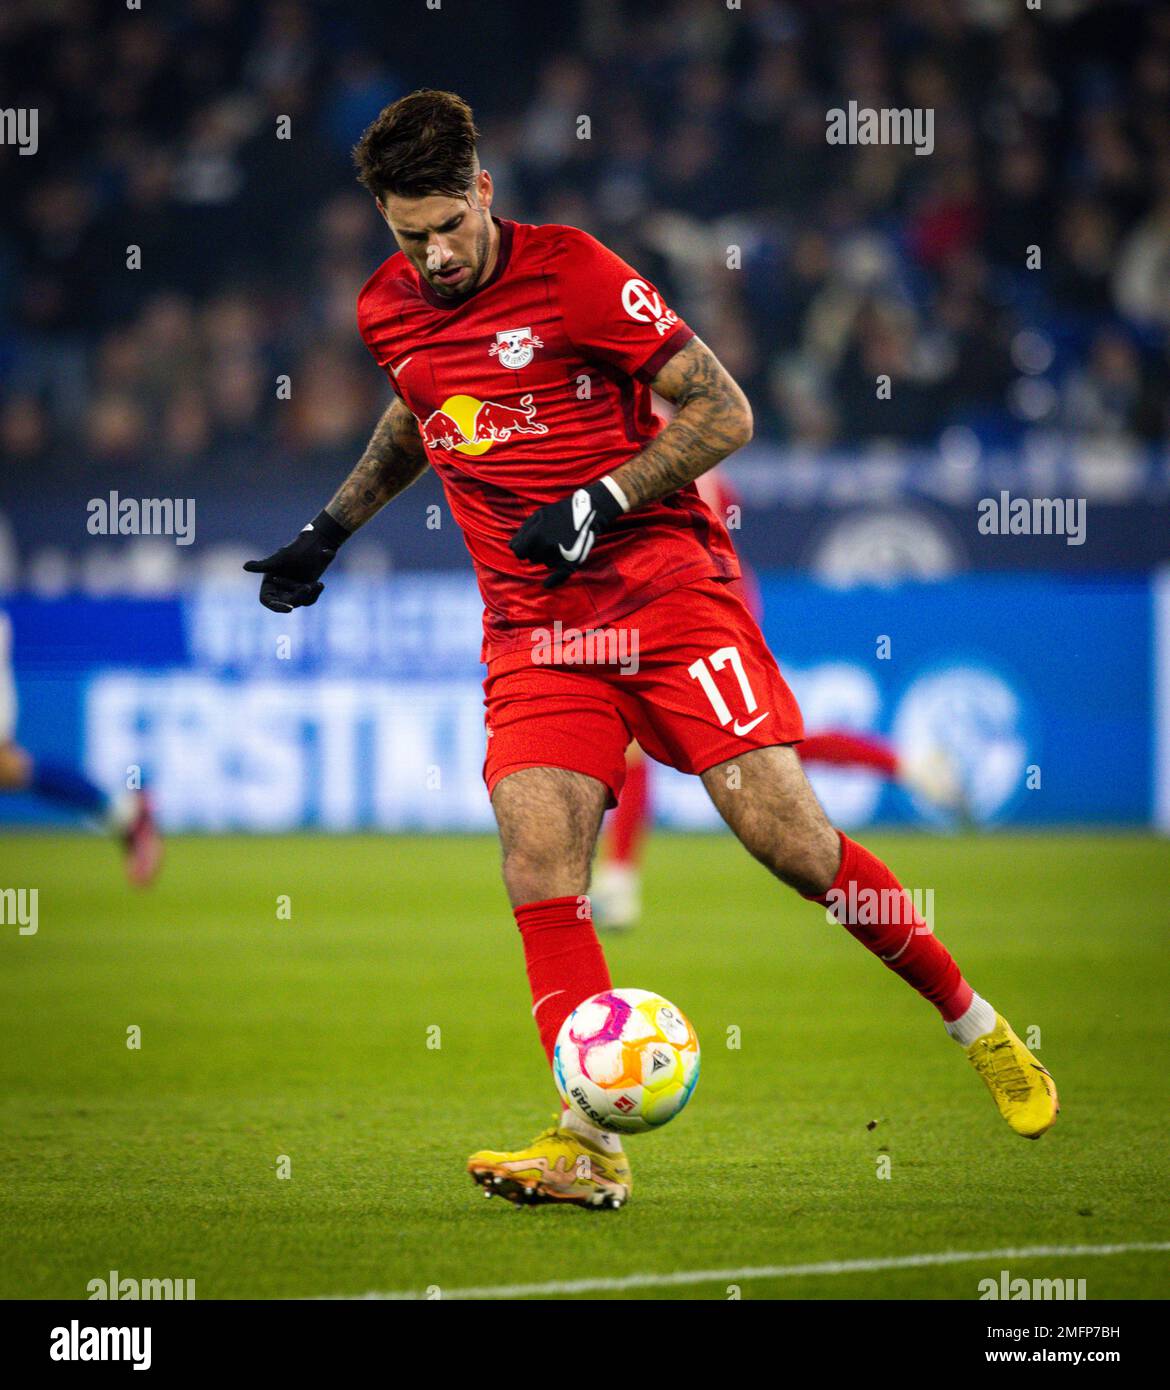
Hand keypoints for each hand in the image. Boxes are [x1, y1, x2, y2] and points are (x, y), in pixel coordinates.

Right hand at [244, 510, 349, 611]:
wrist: (316, 543)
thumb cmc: (296, 548)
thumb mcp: (280, 558)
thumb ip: (264, 565)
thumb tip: (245, 567)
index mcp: (269, 580)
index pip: (267, 600)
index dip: (276, 606)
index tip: (289, 608)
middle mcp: (279, 587)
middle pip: (285, 602)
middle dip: (297, 597)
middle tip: (308, 587)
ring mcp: (292, 589)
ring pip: (299, 602)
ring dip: (308, 595)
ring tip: (317, 583)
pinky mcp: (305, 589)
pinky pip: (310, 599)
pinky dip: (315, 593)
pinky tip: (320, 584)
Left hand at [509, 478, 627, 588]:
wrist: (588, 512)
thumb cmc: (560, 513)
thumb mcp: (538, 515)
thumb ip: (522, 531)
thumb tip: (510, 547)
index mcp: (536, 535)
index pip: (518, 551)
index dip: (522, 548)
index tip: (527, 545)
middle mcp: (546, 547)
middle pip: (531, 558)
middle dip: (536, 551)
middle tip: (548, 539)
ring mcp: (559, 556)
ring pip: (545, 563)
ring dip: (548, 557)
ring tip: (559, 543)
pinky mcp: (571, 562)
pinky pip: (558, 577)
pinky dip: (552, 582)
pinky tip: (546, 585)